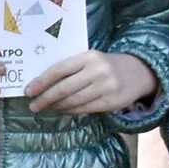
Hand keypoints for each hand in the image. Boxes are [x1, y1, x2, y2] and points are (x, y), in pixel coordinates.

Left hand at [25, 50, 158, 116]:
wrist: (140, 72)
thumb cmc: (106, 65)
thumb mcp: (90, 60)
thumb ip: (71, 68)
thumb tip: (42, 83)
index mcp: (88, 57)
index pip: (59, 69)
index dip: (41, 81)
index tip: (28, 91)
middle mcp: (98, 71)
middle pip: (64, 88)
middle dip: (46, 98)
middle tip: (33, 106)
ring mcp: (106, 87)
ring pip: (74, 101)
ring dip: (57, 106)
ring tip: (47, 108)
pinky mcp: (112, 102)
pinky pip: (85, 109)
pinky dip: (71, 111)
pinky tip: (63, 110)